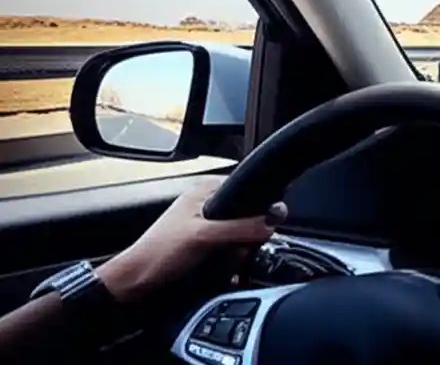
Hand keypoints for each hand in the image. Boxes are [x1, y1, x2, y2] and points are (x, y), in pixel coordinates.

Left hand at [96, 175, 286, 302]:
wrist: (135, 283)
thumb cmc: (160, 253)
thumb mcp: (204, 236)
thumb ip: (240, 226)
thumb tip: (273, 222)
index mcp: (206, 189)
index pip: (248, 187)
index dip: (261, 204)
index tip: (267, 223)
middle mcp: (208, 203)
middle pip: (249, 213)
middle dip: (251, 232)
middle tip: (241, 246)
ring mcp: (207, 225)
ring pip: (243, 232)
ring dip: (242, 248)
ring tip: (229, 259)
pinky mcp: (207, 245)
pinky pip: (233, 248)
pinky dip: (235, 258)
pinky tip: (228, 268)